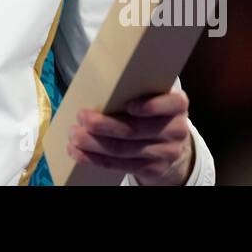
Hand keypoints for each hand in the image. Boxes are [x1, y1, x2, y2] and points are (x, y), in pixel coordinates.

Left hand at [67, 89, 194, 185]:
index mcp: (178, 104)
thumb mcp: (151, 95)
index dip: (153, 106)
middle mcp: (177, 130)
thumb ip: (134, 89)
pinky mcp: (153, 170)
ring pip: (124, 150)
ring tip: (74, 136)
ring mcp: (167, 153)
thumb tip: (95, 81)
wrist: (168, 143)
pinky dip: (95, 159)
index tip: (129, 105)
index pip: (173, 103)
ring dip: (94, 144)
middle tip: (81, 117)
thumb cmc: (150, 110)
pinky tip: (78, 153)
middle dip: (104, 125)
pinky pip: (120, 166)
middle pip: (136, 129)